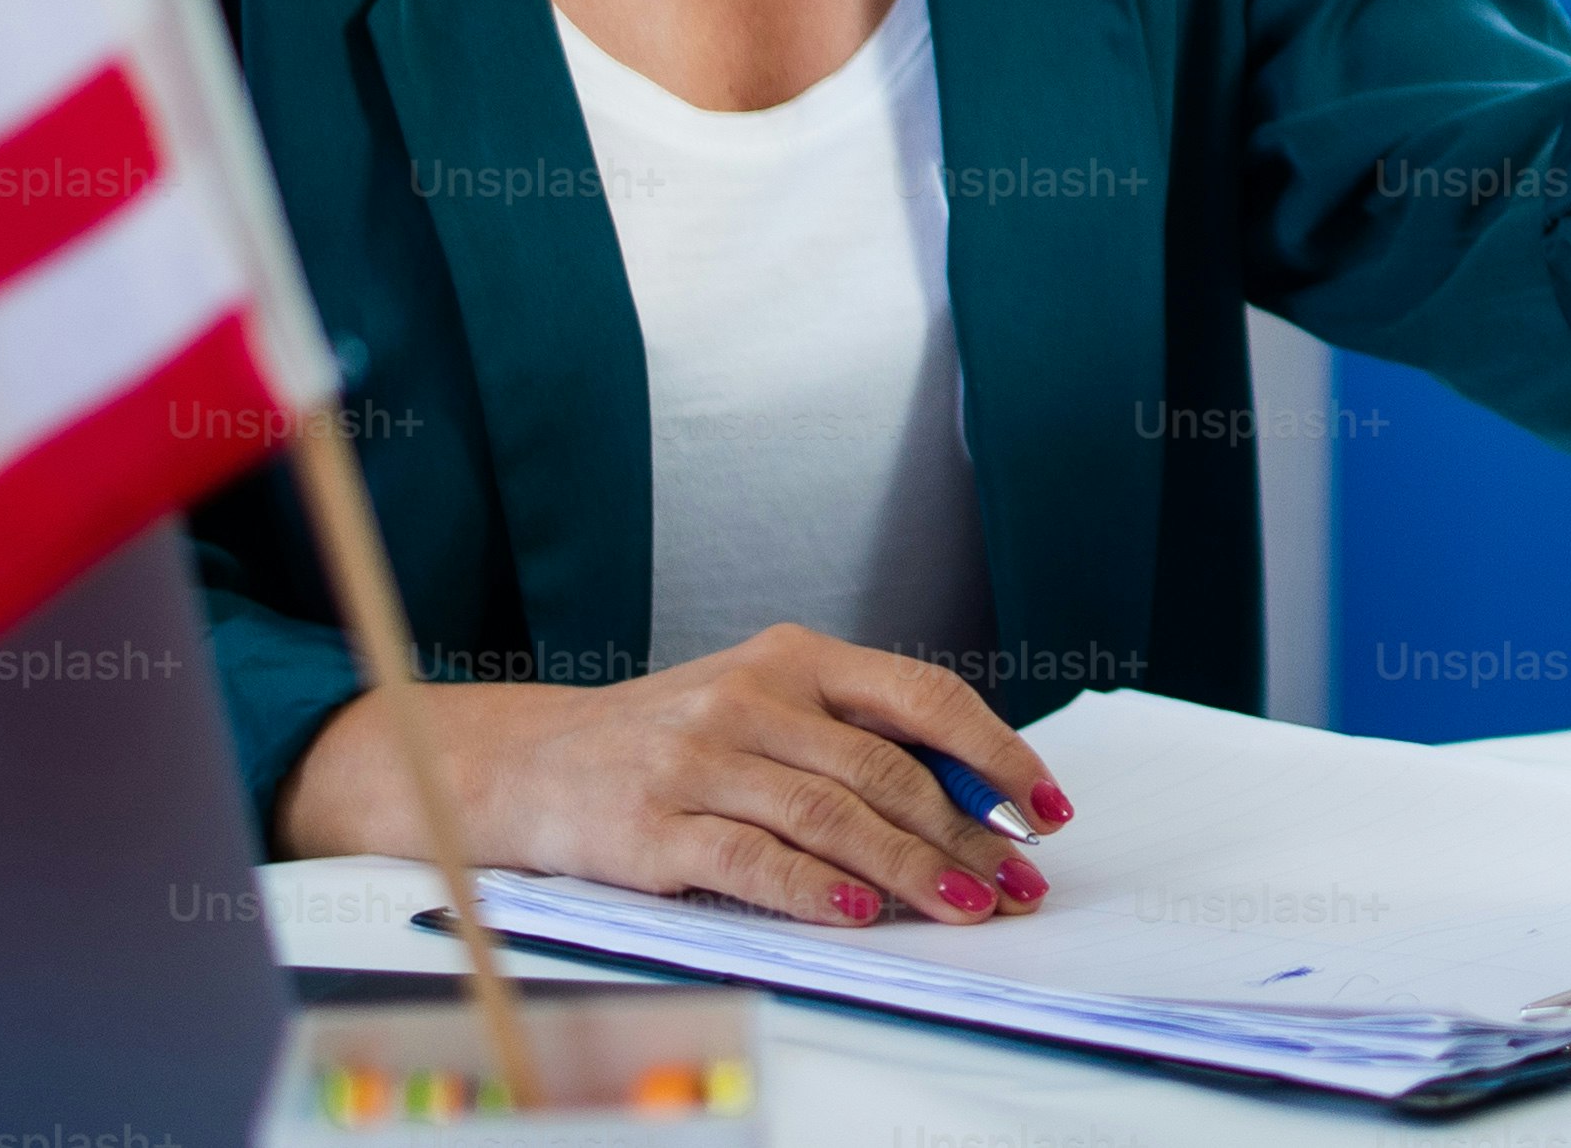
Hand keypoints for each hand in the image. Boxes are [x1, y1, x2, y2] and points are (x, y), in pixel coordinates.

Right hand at [280, 625, 1061, 927]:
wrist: (524, 762)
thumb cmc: (667, 740)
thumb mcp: (762, 705)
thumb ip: (852, 736)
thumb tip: (974, 798)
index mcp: (794, 655)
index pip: (922, 697)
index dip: (994, 754)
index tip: (1046, 807)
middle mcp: (751, 696)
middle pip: (885, 768)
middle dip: (965, 832)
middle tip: (1016, 881)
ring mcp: (698, 759)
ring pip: (830, 815)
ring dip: (909, 871)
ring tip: (964, 907)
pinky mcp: (651, 826)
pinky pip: (751, 860)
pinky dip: (814, 891)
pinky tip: (861, 916)